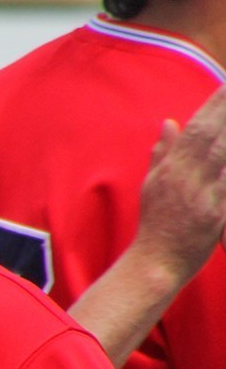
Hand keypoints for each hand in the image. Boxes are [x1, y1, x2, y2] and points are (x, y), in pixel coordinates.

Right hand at [135, 84, 225, 281]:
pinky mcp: (216, 217)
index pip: (195, 129)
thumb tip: (170, 123)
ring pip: (222, 157)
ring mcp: (202, 198)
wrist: (155, 262)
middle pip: (212, 137)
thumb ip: (162, 153)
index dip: (213, 106)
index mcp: (170, 170)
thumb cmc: (155, 225)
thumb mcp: (151, 186)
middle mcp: (186, 179)